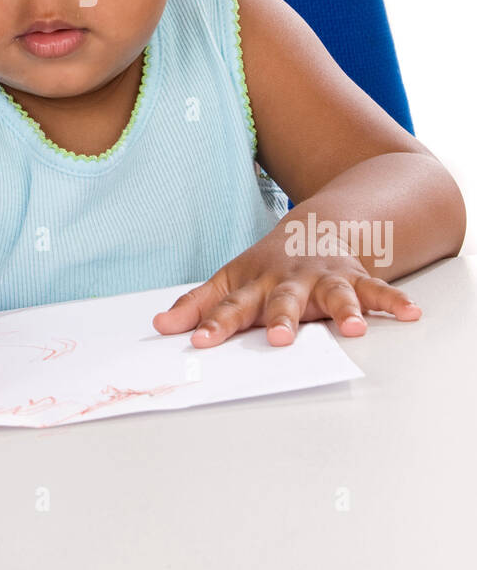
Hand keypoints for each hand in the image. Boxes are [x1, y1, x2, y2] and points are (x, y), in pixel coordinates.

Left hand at [152, 247, 422, 345]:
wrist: (313, 228)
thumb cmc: (267, 267)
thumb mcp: (229, 280)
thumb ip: (197, 306)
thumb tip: (159, 327)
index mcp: (254, 285)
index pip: (229, 307)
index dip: (213, 323)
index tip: (198, 341)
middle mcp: (290, 280)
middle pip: (283, 301)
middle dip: (280, 318)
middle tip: (276, 338)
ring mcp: (324, 278)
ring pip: (335, 294)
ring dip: (345, 309)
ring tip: (355, 328)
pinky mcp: (354, 277)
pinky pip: (377, 290)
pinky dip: (394, 301)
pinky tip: (410, 313)